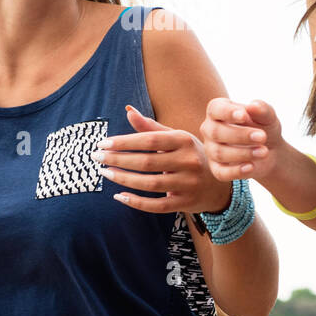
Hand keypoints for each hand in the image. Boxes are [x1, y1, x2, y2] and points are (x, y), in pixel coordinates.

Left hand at [94, 105, 229, 214]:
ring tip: (105, 173)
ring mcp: (188, 184)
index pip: (148, 140)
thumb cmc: (190, 155)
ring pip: (149, 184)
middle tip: (96, 157)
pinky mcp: (185, 203)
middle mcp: (188, 161)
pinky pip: (156, 206)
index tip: (102, 143)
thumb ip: (151, 128)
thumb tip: (128, 110)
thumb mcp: (176, 138)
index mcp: (184, 140)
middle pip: (146, 162)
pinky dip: (136, 202)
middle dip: (117, 160)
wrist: (219, 185)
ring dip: (123, 179)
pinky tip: (119, 196)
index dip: (123, 142)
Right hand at [200, 98, 283, 181]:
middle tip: (262, 137)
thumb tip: (252, 106)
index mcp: (218, 110)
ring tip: (264, 151)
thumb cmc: (264, 127)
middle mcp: (210, 129)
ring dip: (243, 153)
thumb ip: (262, 109)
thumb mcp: (268, 117)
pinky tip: (251, 167)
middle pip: (217, 132)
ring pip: (219, 153)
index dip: (228, 112)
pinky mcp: (217, 168)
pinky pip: (221, 172)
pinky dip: (236, 171)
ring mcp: (211, 150)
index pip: (216, 109)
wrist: (271, 150)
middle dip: (240, 135)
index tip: (244, 116)